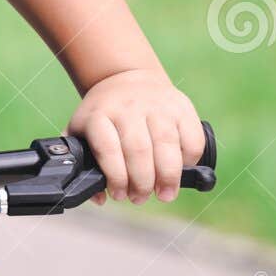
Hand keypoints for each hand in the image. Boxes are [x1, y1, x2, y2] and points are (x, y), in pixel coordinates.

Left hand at [66, 68, 203, 205]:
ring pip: (167, 144)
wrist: (125, 77)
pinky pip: (192, 138)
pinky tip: (181, 170)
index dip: (116, 177)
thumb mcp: (83, 131)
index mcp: (100, 114)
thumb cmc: (104, 114)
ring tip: (165, 194)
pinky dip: (189, 161)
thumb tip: (100, 198)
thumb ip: (84, 164)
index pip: (108, 148)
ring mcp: (157, 105)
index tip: (119, 194)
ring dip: (168, 177)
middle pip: (139, 150)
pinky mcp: (182, 107)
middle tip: (140, 198)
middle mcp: (129, 108)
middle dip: (142, 183)